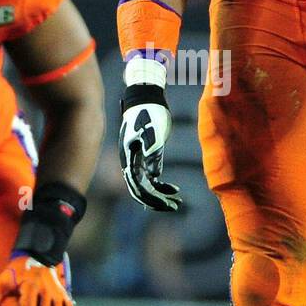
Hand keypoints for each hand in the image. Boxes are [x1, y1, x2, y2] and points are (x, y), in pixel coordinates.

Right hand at [118, 86, 181, 211]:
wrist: (146, 98)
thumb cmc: (148, 112)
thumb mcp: (152, 132)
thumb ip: (152, 153)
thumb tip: (154, 176)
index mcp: (129, 158)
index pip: (137, 185)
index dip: (151, 197)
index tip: (166, 203)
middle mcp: (131, 162)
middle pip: (140, 190)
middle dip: (156, 201)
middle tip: (175, 207)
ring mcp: (138, 160)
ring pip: (146, 185)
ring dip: (160, 195)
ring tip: (176, 202)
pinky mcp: (147, 156)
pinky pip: (152, 176)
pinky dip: (161, 185)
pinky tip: (174, 189)